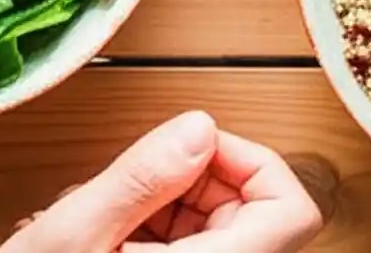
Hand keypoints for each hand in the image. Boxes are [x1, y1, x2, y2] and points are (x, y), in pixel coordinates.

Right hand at [0, 111, 323, 252]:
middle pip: (250, 208)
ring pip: (213, 222)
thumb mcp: (76, 238)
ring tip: (105, 213)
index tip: (198, 145)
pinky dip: (147, 223)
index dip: (255, 162)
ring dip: (160, 200)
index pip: (294, 211)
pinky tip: (105, 232)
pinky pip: (184, 243)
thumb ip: (140, 180)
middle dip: (191, 176)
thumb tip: (198, 129)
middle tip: (134, 179)